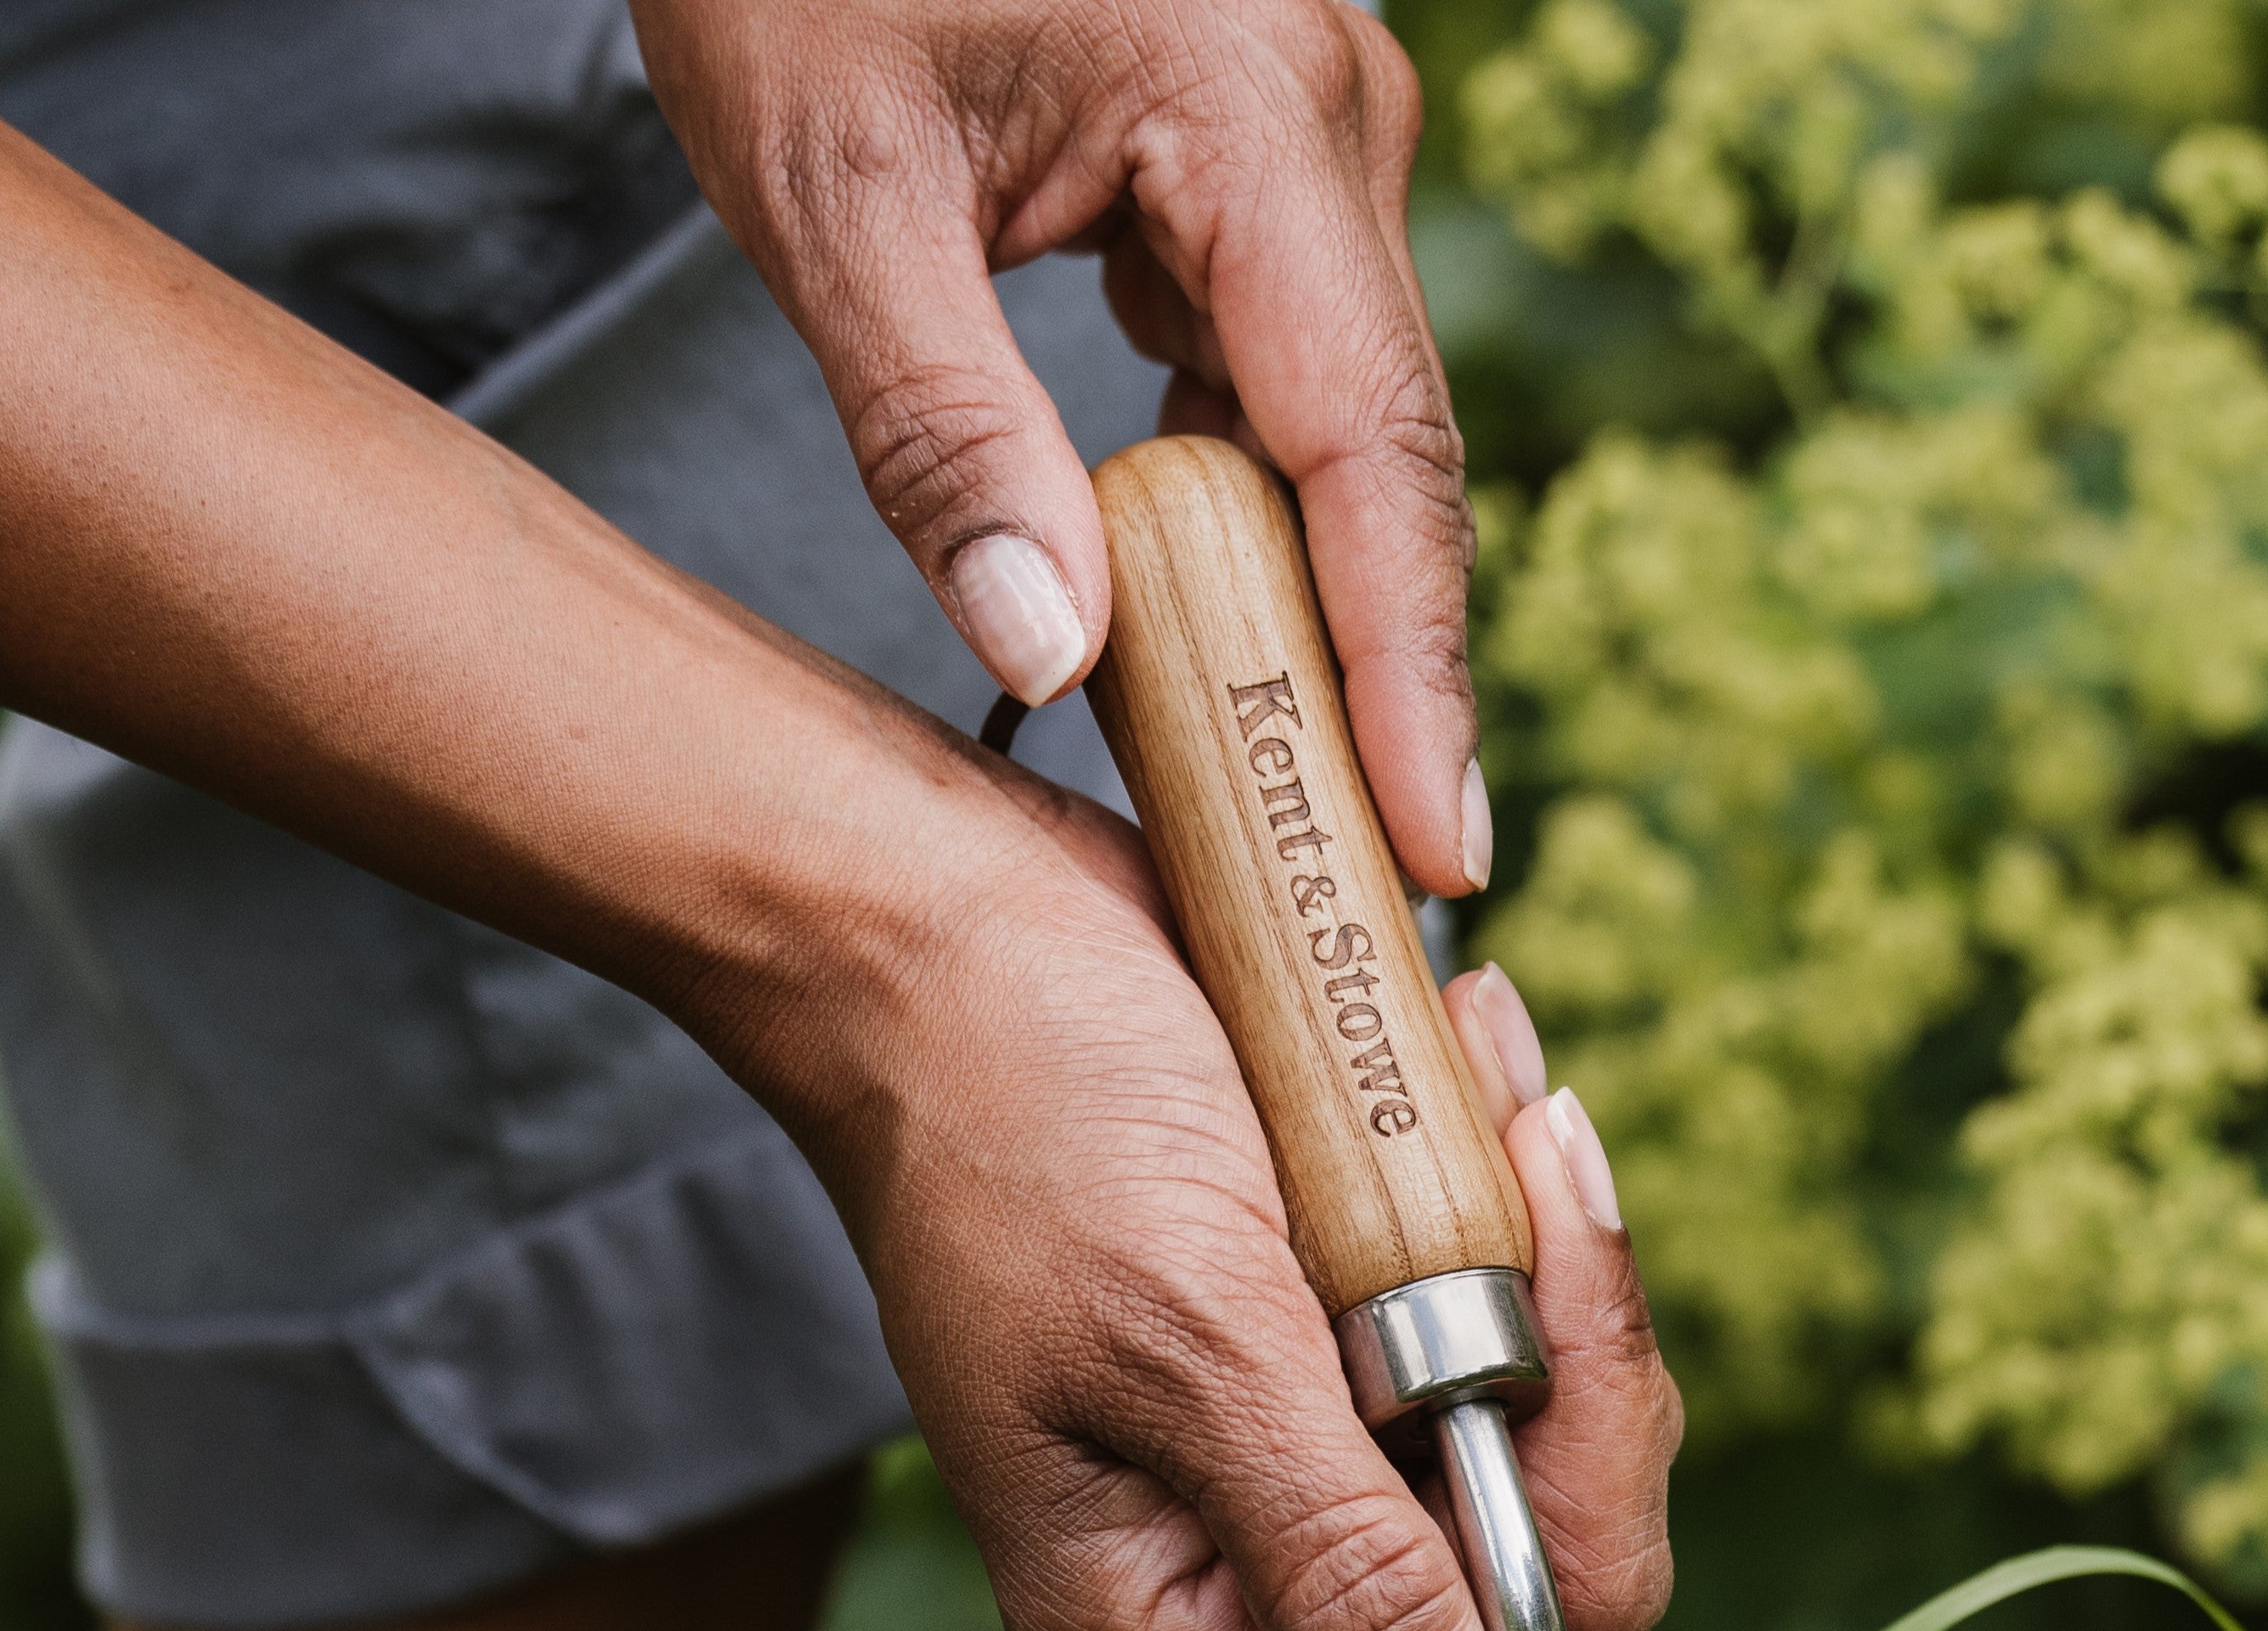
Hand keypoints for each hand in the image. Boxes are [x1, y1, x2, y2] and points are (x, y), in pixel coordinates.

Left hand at [631, 0, 1490, 897]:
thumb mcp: (829, 188)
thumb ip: (941, 431)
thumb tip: (1054, 656)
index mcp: (1249, 111)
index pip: (1371, 446)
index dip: (1410, 670)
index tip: (1438, 847)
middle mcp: (1330, 121)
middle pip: (1393, 458)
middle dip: (1384, 681)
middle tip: (1374, 883)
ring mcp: (1312, 141)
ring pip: (1354, 430)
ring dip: (1318, 608)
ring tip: (1293, 795)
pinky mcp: (1267, 169)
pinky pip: (1294, 378)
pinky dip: (1258, 514)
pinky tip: (1218, 630)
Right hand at [786, 751, 1727, 1630]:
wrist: (945, 920)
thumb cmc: (1018, 1112)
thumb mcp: (1187, 1342)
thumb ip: (1341, 1572)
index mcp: (1174, 1623)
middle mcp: (1255, 1567)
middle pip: (1552, 1599)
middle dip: (1592, 1408)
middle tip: (1544, 1200)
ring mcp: (1314, 1448)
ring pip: (1562, 1450)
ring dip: (1560, 1274)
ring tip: (1472, 1097)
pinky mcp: (1353, 1336)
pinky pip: (1529, 1326)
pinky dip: (1529, 1212)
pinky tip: (1462, 1080)